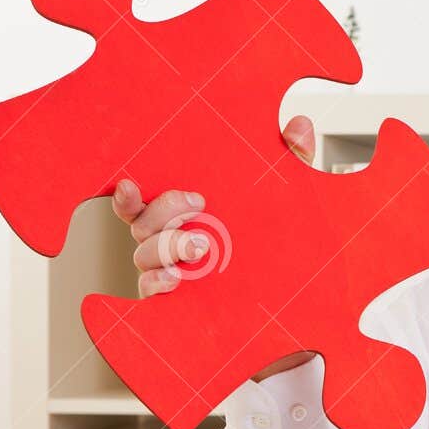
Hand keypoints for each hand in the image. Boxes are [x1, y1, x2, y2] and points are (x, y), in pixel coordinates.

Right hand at [112, 114, 318, 379]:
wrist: (298, 295)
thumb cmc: (281, 238)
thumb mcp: (289, 195)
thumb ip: (292, 159)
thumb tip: (300, 125)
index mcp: (182, 215)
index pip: (139, 202)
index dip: (127, 195)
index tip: (132, 184)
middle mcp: (169, 243)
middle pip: (141, 225)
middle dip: (162, 213)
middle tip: (198, 204)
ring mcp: (174, 273)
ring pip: (144, 258)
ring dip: (166, 248)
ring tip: (201, 245)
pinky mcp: (181, 303)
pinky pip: (150, 295)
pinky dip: (156, 285)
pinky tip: (175, 280)